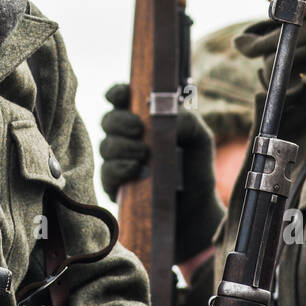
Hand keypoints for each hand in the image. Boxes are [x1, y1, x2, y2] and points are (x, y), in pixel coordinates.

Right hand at [99, 83, 224, 262]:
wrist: (197, 211)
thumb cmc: (196, 170)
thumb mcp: (200, 139)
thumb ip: (186, 119)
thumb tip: (162, 112)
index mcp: (145, 121)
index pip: (121, 99)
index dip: (117, 93)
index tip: (124, 95)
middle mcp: (128, 139)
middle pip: (108, 120)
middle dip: (120, 121)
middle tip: (139, 129)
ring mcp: (118, 163)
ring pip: (106, 145)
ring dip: (122, 146)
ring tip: (144, 155)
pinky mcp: (115, 187)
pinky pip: (106, 173)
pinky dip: (119, 168)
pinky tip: (135, 170)